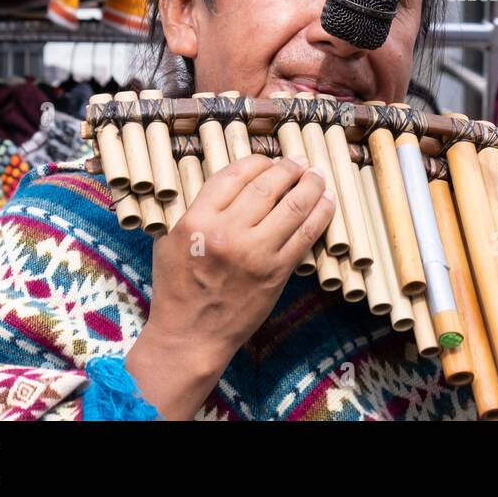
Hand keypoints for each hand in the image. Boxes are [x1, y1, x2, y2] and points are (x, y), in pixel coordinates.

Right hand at [127, 155, 334, 418]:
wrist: (190, 336)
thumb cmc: (178, 287)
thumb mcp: (171, 239)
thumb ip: (197, 207)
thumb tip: (232, 180)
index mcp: (197, 220)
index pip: (235, 174)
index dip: (258, 161)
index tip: (268, 160)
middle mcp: (227, 233)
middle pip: (268, 185)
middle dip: (288, 168)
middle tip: (298, 162)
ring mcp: (255, 253)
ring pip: (294, 205)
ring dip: (311, 184)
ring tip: (317, 176)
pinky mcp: (277, 272)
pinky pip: (307, 234)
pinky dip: (321, 213)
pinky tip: (327, 201)